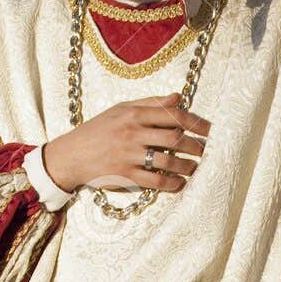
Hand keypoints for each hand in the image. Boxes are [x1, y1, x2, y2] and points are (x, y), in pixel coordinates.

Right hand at [42, 93, 209, 193]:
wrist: (70, 156)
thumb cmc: (97, 130)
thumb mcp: (121, 110)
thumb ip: (150, 103)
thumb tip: (178, 97)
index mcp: (133, 114)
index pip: (173, 115)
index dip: (196, 122)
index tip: (210, 130)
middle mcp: (132, 133)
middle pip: (175, 138)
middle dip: (196, 145)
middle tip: (207, 151)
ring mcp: (129, 155)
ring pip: (169, 161)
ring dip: (188, 165)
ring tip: (195, 167)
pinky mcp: (125, 176)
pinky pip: (156, 181)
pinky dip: (173, 183)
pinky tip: (180, 183)